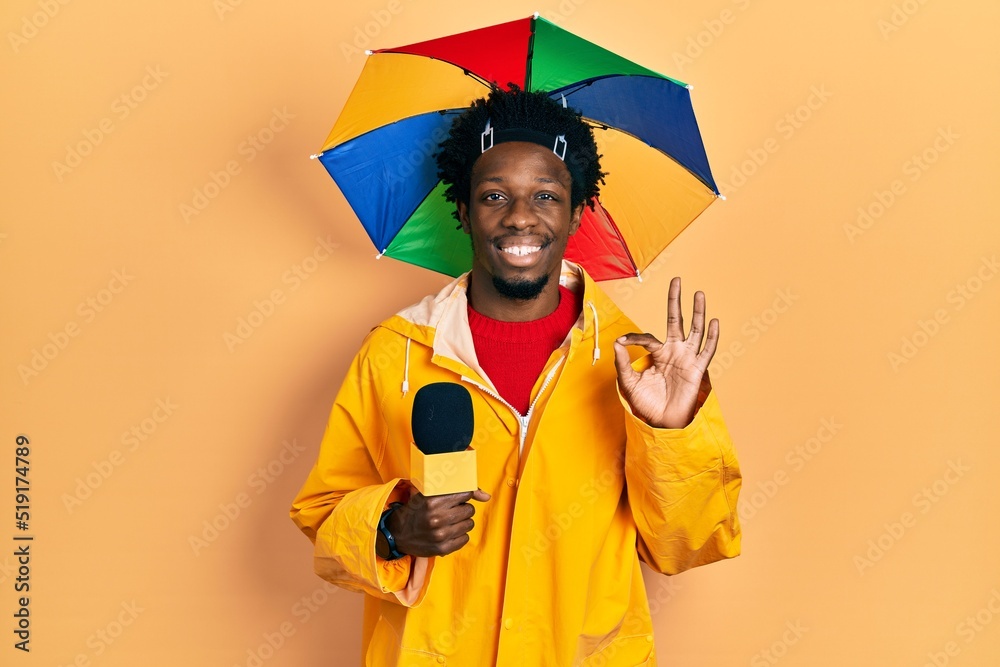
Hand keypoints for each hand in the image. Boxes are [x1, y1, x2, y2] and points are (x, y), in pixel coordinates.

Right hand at [384, 488, 490, 557]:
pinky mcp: (442, 549)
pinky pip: (465, 539)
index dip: (464, 495)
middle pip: (469, 509)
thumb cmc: (416, 511)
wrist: (398, 534)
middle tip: (452, 510)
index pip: (465, 493)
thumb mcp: (427, 494)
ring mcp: (440, 535)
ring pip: (469, 524)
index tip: (460, 498)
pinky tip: (449, 532)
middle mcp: (436, 518)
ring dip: (462, 522)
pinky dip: (460, 535)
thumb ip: (456, 490)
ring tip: (450, 522)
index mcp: (432, 501)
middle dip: (463, 509)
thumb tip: (487, 496)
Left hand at [613, 276, 718, 428]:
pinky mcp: (697, 369)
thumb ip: (622, 362)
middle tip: (677, 280)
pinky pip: (706, 351)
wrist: (661, 422)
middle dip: (676, 301)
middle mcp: (674, 352)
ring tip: (698, 294)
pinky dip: (711, 336)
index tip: (623, 342)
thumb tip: (616, 342)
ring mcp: (686, 359)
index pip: (647, 337)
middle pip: (676, 320)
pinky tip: (713, 321)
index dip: (634, 337)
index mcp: (657, 354)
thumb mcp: (629, 381)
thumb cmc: (646, 403)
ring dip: (697, 312)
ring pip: (694, 330)